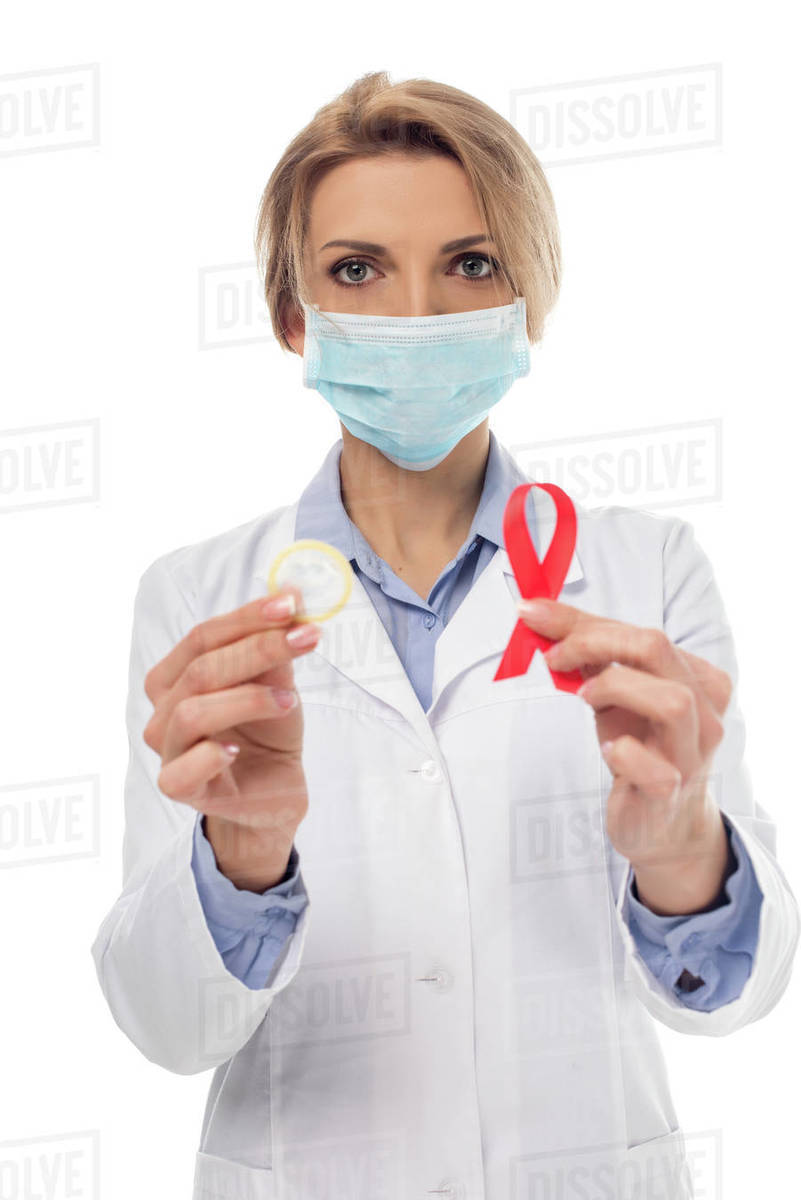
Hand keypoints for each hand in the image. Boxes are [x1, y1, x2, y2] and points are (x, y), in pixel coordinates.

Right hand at [142, 587, 320, 888]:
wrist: (274, 790)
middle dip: (257, 648)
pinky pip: (183, 769)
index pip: (203, 636)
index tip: (292, 604)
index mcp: (175, 676)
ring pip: (193, 713)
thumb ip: (275, 645)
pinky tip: (236, 750)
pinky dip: (210, 755)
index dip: (247, 617)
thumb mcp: (277, 682)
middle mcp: (163, 709)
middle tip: (307, 638)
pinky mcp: (178, 788)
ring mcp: (167, 749)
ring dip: (247, 700)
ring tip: (290, 700)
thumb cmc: (267, 731)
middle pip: (201, 669)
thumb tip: (292, 594)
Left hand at [518, 597, 733, 914]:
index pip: (642, 632)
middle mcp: (703, 711)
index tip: (535, 615)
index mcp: (696, 678)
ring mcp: (691, 754)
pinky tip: (610, 750)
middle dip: (594, 642)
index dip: (583, 621)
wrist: (663, 823)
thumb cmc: (642, 747)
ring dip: (616, 687)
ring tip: (584, 696)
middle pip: (657, 649)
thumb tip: (540, 614)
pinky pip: (657, 770)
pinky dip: (626, 753)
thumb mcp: (616, 694)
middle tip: (554, 657)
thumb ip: (588, 653)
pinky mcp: (671, 793)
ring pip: (673, 701)